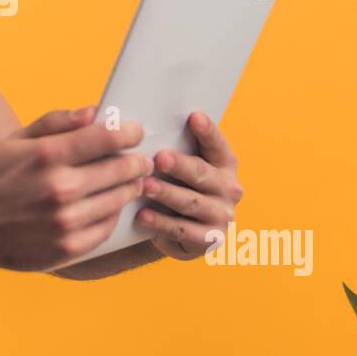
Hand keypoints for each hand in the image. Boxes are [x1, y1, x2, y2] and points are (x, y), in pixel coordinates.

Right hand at [0, 106, 153, 271]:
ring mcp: (65, 221)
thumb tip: (94, 112)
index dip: (129, 132)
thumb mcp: (17, 140)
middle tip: (143, 160)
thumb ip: (56, 121)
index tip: (136, 132)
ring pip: (118, 199)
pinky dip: (114, 214)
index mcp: (47, 155)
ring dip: (131, 187)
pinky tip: (111, 206)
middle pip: (120, 169)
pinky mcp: (68, 247)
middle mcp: (59, 188)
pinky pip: (106, 227)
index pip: (106, 137)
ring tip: (132, 181)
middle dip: (137, 162)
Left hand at [135, 111, 242, 260]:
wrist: (181, 228)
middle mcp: (228, 187)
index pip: (217, 143)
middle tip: (159, 158)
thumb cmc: (174, 183)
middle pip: (202, 173)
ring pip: (191, 202)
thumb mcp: (177, 163)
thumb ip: (167, 140)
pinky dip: (160, 223)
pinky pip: (181, 230)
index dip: (207, 130)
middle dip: (180, 165)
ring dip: (167, 194)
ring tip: (145, 186)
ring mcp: (221, 215)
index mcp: (224, 162)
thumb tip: (128, 120)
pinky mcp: (209, 239)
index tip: (193, 116)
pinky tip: (142, 215)